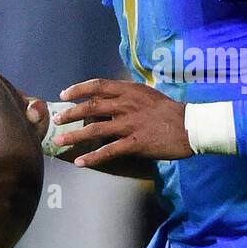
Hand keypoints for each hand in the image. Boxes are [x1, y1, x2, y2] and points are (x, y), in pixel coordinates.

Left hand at [53, 78, 190, 167]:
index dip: (78, 89)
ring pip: (95, 129)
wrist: (189, 127)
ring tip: (59, 141)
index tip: (64, 94)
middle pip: (91, 107)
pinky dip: (93, 157)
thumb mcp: (148, 95)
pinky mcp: (135, 143)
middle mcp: (126, 105)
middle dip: (70, 113)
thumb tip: (108, 101)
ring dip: (74, 136)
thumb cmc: (170, 110)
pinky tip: (80, 162)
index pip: (98, 85)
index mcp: (130, 90)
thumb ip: (128, 96)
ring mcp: (130, 125)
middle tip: (56, 120)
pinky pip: (109, 151)